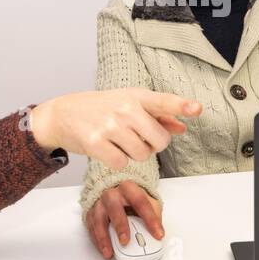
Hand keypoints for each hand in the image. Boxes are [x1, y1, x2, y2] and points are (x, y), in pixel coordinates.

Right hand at [28, 89, 200, 170]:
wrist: (61, 114)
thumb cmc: (100, 108)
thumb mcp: (128, 104)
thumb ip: (158, 115)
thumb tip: (182, 127)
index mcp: (135, 96)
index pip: (163, 101)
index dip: (182, 105)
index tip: (197, 109)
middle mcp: (124, 109)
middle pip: (159, 141)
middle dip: (153, 145)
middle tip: (138, 138)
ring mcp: (109, 126)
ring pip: (142, 155)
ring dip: (134, 154)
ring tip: (119, 142)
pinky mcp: (95, 143)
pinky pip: (121, 163)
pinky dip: (117, 161)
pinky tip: (107, 149)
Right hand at [86, 180, 163, 258]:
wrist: (116, 190)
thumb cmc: (132, 198)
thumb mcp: (148, 200)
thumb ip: (154, 214)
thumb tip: (158, 234)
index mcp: (129, 188)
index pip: (140, 201)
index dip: (150, 218)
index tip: (158, 234)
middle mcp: (112, 194)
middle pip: (114, 208)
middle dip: (120, 225)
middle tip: (126, 241)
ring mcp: (99, 203)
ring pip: (98, 219)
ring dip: (103, 237)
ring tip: (110, 252)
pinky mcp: (91, 213)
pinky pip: (92, 227)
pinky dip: (97, 240)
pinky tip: (104, 250)